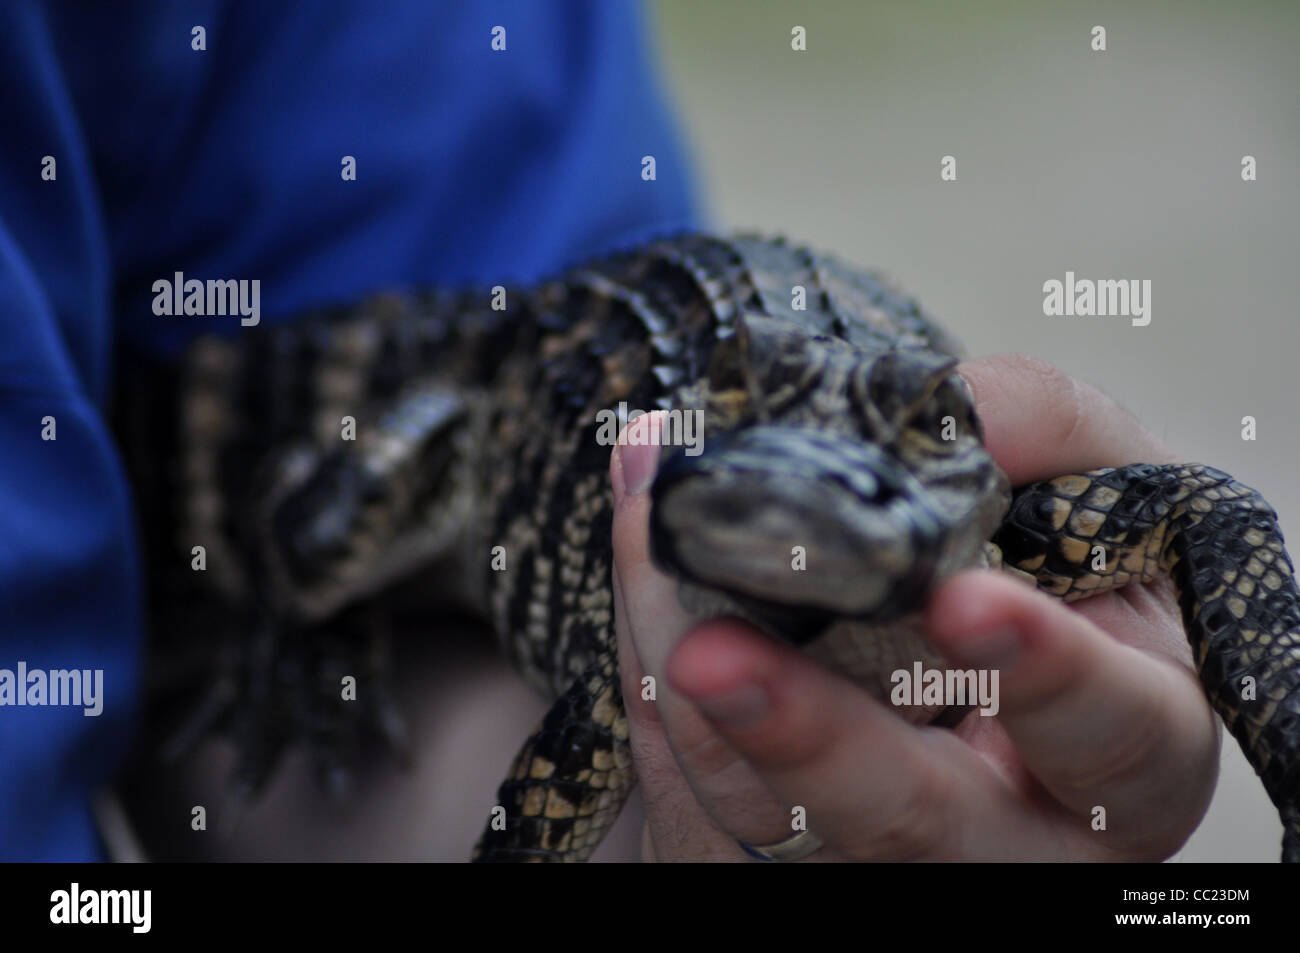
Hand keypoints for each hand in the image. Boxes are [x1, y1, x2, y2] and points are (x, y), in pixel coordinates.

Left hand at [609, 353, 1219, 860]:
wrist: (949, 630)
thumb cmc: (1055, 568)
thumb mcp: (1090, 491)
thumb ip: (1049, 430)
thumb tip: (950, 401)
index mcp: (1121, 748)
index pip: (1108, 732)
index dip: (1045, 674)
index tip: (962, 602)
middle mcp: (1002, 831)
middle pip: (908, 821)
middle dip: (809, 744)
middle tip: (711, 655)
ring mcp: (877, 855)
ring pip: (768, 815)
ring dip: (684, 688)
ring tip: (650, 541)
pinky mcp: (781, 853)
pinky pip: (695, 795)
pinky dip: (655, 685)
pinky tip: (647, 577)